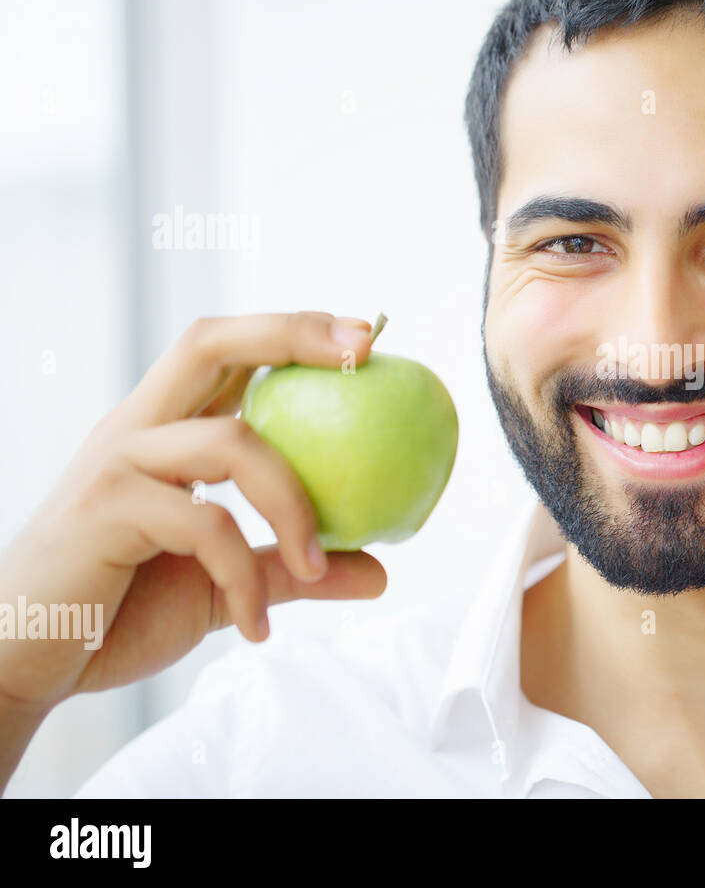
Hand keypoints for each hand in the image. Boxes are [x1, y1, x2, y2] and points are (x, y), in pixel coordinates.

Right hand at [0, 311, 387, 718]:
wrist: (26, 662)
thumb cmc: (120, 611)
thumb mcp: (222, 584)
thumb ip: (290, 570)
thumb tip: (379, 571)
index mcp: (163, 431)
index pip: (227, 353)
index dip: (293, 332)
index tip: (365, 335)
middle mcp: (137, 430)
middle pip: (209, 345)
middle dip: (290, 334)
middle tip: (362, 352)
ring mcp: (116, 465)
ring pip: (228, 441)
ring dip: (294, 505)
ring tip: (316, 568)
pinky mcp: (102, 510)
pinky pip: (204, 527)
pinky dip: (246, 579)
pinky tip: (256, 628)